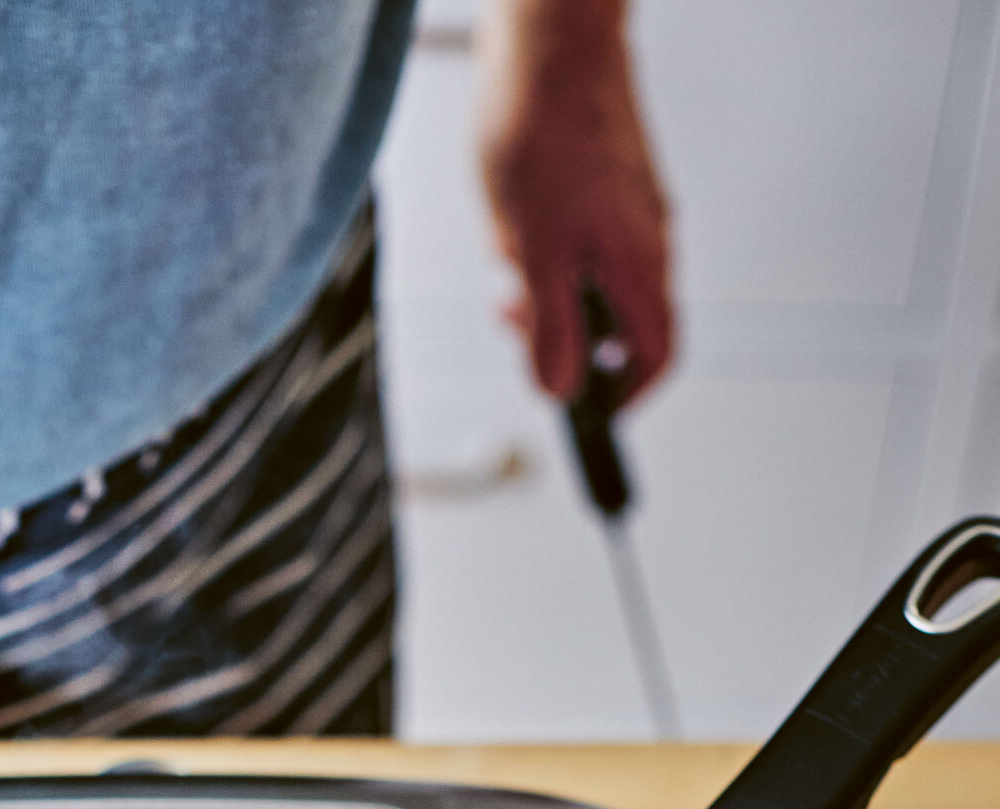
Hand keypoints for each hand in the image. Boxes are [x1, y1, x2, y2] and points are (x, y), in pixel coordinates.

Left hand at [476, 0, 673, 404]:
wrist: (550, 36)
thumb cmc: (543, 128)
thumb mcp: (530, 249)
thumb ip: (548, 327)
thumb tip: (557, 389)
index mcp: (640, 263)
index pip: (656, 355)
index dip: (624, 395)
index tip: (589, 416)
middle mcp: (648, 238)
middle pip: (621, 324)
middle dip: (566, 338)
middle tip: (516, 324)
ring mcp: (632, 208)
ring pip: (596, 280)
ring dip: (550, 290)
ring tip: (506, 257)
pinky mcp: (610, 181)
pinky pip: (583, 241)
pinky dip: (549, 252)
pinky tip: (511, 221)